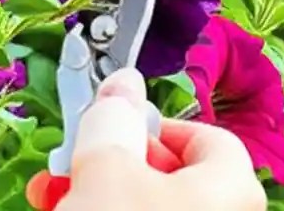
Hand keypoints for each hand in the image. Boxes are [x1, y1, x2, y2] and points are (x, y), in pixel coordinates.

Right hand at [26, 70, 266, 210]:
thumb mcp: (107, 171)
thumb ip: (113, 121)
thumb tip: (122, 85)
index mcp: (233, 188)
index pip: (209, 137)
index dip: (154, 123)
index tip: (111, 122)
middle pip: (173, 175)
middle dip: (111, 161)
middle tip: (67, 162)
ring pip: (151, 205)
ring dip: (98, 191)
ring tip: (51, 194)